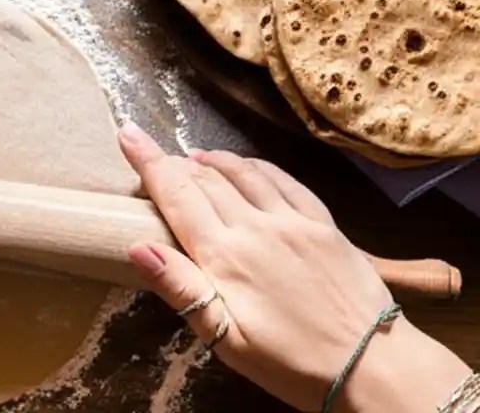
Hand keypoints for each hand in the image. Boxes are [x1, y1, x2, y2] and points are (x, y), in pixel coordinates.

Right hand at [118, 123, 468, 412]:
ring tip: (192, 157)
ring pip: (243, 173)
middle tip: (151, 151)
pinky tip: (248, 166)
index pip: (177, 195)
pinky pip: (284, 180)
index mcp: (225, 256)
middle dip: (172, 161)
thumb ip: (181, 288)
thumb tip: (137, 246)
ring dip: (212, 161)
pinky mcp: (323, 224)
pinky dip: (257, 166)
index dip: (148, 162)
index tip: (128, 134)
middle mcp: (256, 227)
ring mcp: (293, 221)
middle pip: (205, 180)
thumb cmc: (290, 362)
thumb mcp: (224, 338)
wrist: (372, 367)